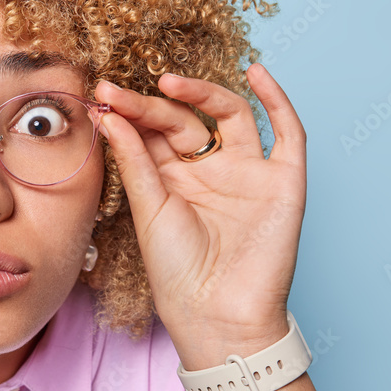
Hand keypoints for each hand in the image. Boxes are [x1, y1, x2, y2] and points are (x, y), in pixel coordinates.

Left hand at [95, 64, 305, 368]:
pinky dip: (278, 101)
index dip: (130, 113)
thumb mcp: (149, 210)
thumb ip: (135, 160)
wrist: (216, 315)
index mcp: (174, 179)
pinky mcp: (283, 182)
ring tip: (169, 83)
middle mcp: (210, 171)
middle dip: (152, 104)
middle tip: (119, 92)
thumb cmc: (178, 273)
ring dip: (204, 93)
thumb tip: (109, 114)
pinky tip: (257, 74)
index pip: (154, 132)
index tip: (102, 95)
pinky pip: (288, 134)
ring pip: (231, 116)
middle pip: (186, 121)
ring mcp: (248, 173)